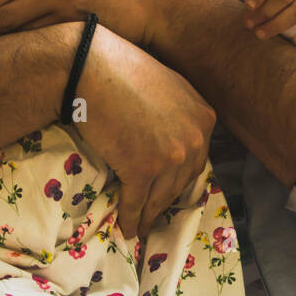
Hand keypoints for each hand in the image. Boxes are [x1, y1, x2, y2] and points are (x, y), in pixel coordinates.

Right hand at [78, 23, 216, 238]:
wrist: (91, 68)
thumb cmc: (123, 70)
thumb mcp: (168, 85)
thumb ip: (180, 113)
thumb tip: (177, 138)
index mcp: (204, 118)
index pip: (196, 159)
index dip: (180, 179)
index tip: (169, 192)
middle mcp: (194, 139)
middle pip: (180, 182)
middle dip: (165, 201)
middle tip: (155, 214)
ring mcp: (169, 156)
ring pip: (160, 197)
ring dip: (149, 216)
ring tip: (142, 226)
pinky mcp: (141, 169)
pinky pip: (136, 202)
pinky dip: (131, 218)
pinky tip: (127, 226)